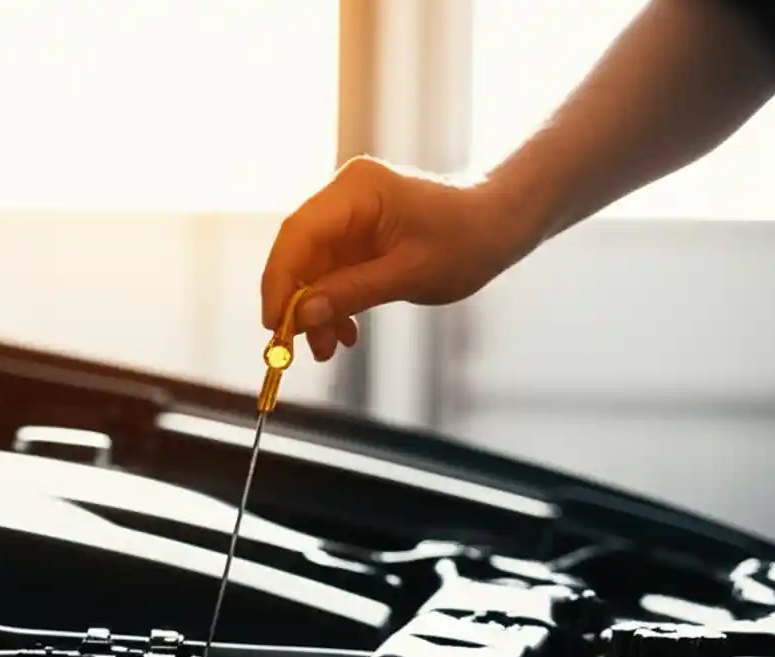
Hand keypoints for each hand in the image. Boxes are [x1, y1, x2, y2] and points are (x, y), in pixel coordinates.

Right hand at [261, 156, 538, 360]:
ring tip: (327, 349)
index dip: (279, 281)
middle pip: (299, 252)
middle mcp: (345, 197)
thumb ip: (353, 292)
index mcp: (356, 190)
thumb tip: (301, 314)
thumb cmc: (467, 238)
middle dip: (296, 302)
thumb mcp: (410, 273)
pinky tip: (344, 334)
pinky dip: (334, 304)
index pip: (298, 233)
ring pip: (313, 268)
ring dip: (316, 310)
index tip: (273, 324)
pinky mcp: (358, 237)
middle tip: (291, 348)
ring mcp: (350, 217)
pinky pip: (332, 273)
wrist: (500, 224)